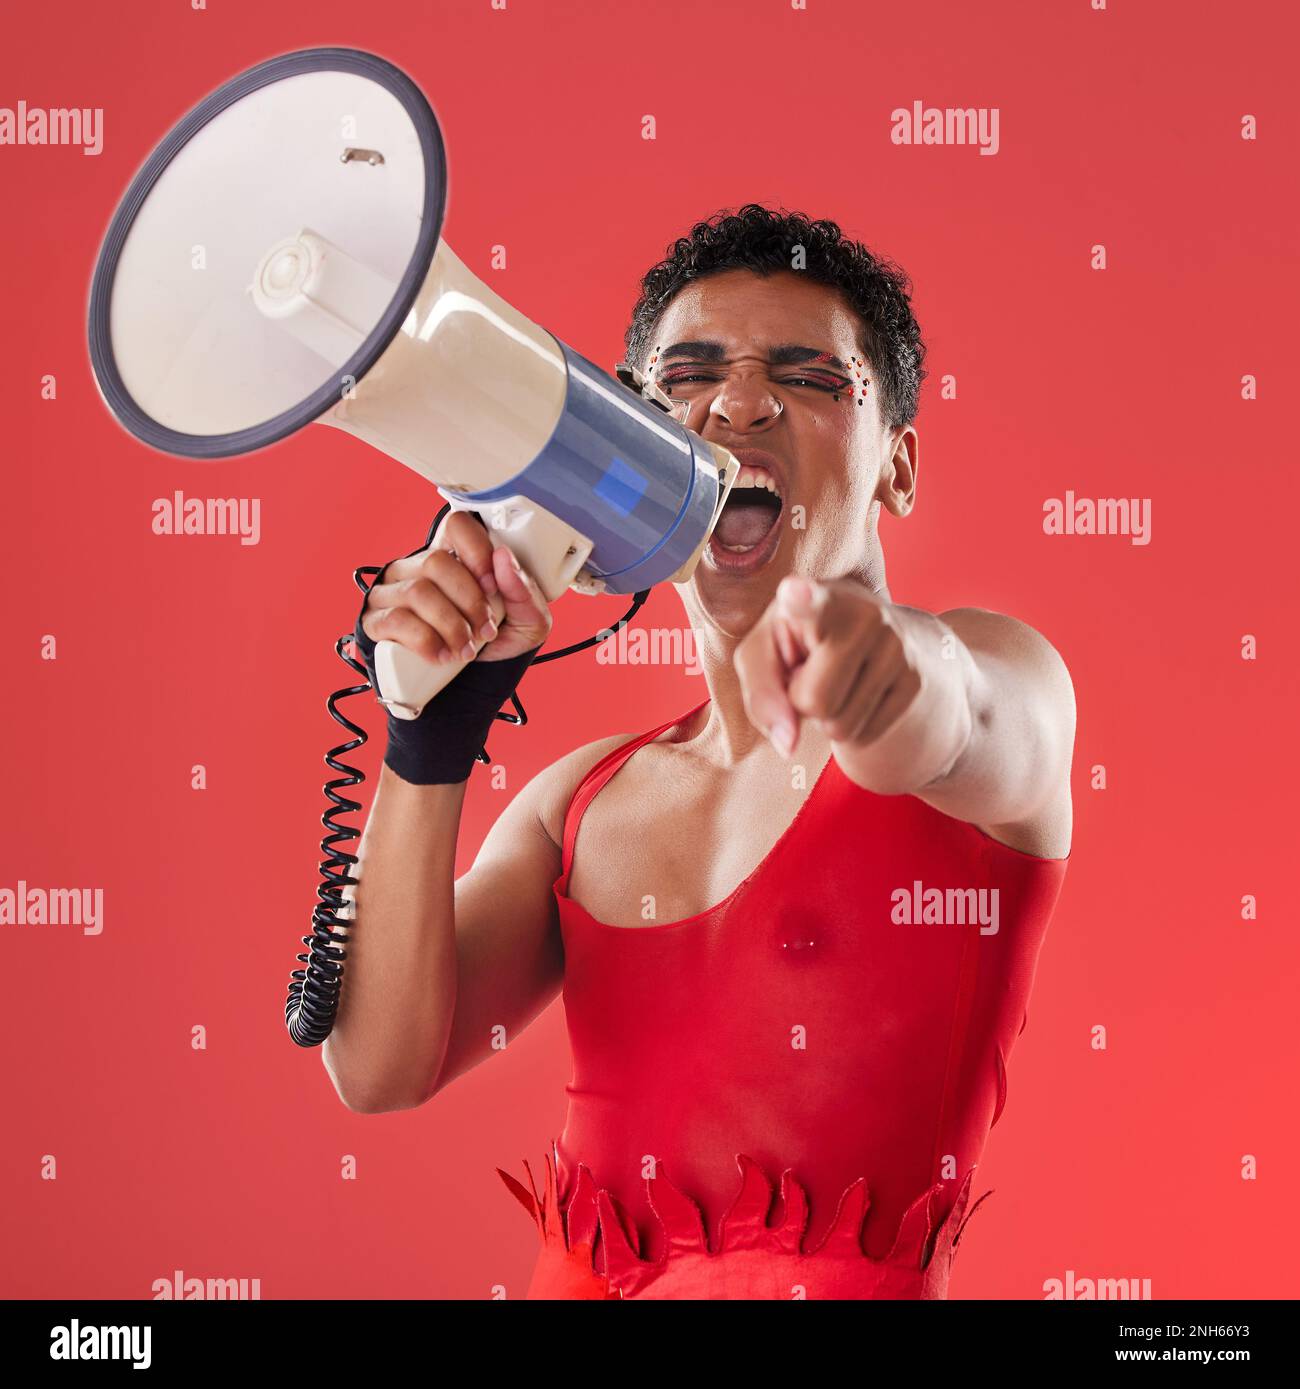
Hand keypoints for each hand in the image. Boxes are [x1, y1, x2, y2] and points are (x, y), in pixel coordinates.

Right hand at [360, 511, 552, 665]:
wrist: (470, 688)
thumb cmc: (496, 646)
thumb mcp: (528, 622)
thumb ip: (525, 591)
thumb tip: (503, 558)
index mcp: (455, 556)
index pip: (457, 525)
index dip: (477, 551)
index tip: (493, 586)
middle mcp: (418, 567)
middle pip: (436, 562)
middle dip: (469, 601)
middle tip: (485, 630)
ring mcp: (393, 592)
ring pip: (417, 591)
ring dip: (450, 626)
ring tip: (467, 650)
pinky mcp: (377, 622)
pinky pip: (395, 620)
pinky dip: (426, 642)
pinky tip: (443, 656)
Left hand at [734, 576, 922, 757]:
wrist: (875, 632)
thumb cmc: (799, 642)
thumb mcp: (765, 654)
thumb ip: (762, 694)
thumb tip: (788, 744)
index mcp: (819, 599)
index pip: (811, 603)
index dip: (802, 601)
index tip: (794, 591)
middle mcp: (865, 615)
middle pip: (815, 702)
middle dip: (802, 701)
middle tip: (811, 671)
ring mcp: (897, 648)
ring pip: (839, 727)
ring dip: (826, 717)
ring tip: (835, 678)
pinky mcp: (916, 682)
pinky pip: (863, 737)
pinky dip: (850, 726)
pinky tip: (856, 691)